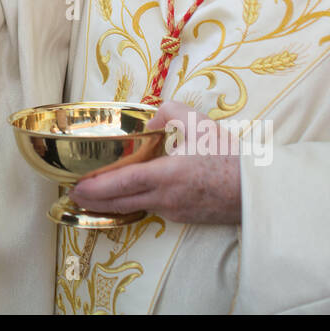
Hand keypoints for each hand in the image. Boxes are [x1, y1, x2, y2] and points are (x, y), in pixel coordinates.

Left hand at [69, 102, 241, 224]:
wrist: (256, 189)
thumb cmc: (228, 154)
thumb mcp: (198, 122)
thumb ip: (167, 113)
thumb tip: (148, 120)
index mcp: (166, 176)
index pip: (121, 184)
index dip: (95, 188)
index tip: (75, 186)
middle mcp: (165, 199)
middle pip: (120, 203)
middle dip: (94, 201)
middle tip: (73, 195)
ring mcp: (174, 212)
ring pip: (135, 208)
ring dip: (111, 204)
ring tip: (92, 197)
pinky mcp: (184, 217)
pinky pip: (152, 210)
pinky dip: (134, 204)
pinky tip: (128, 197)